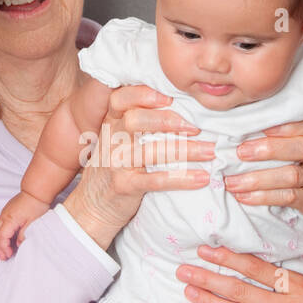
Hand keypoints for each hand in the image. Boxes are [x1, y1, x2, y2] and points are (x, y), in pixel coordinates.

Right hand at [0, 191, 48, 258]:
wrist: (35, 191)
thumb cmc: (35, 204)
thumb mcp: (32, 222)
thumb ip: (24, 234)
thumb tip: (18, 244)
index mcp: (10, 219)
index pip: (2, 237)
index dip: (4, 247)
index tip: (8, 254)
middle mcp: (4, 216)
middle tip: (0, 257)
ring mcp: (4, 213)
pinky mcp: (6, 211)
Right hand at [63, 84, 215, 248]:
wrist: (92, 207)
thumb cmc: (115, 169)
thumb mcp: (118, 141)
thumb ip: (138, 123)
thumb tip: (183, 106)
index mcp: (111, 124)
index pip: (120, 99)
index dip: (144, 94)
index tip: (171, 97)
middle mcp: (111, 140)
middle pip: (135, 120)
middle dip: (168, 121)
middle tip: (196, 127)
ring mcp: (115, 164)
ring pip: (150, 151)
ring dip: (185, 150)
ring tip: (210, 151)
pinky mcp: (124, 187)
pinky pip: (154, 180)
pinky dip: (181, 178)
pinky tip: (201, 178)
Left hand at [225, 118, 302, 260]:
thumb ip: (286, 139)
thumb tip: (240, 130)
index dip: (289, 125)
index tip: (261, 125)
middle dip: (269, 148)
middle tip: (240, 152)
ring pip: (292, 175)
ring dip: (258, 178)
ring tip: (232, 181)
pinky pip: (289, 198)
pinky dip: (263, 197)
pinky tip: (244, 196)